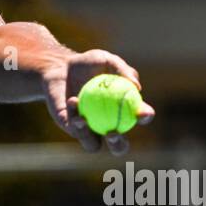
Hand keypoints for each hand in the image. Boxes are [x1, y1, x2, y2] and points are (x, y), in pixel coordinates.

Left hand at [41, 49, 155, 155]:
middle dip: (118, 146)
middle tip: (113, 133)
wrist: (60, 66)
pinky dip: (73, 117)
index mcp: (123, 110)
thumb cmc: (88, 64)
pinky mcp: (70, 128)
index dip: (144, 118)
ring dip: (87, 134)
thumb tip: (136, 86)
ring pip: (92, 145)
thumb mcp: (106, 60)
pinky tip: (73, 101)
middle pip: (118, 146)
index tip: (142, 112)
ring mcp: (89, 130)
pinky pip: (73, 128)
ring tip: (83, 119)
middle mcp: (108, 126)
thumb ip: (122, 70)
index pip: (138, 118)